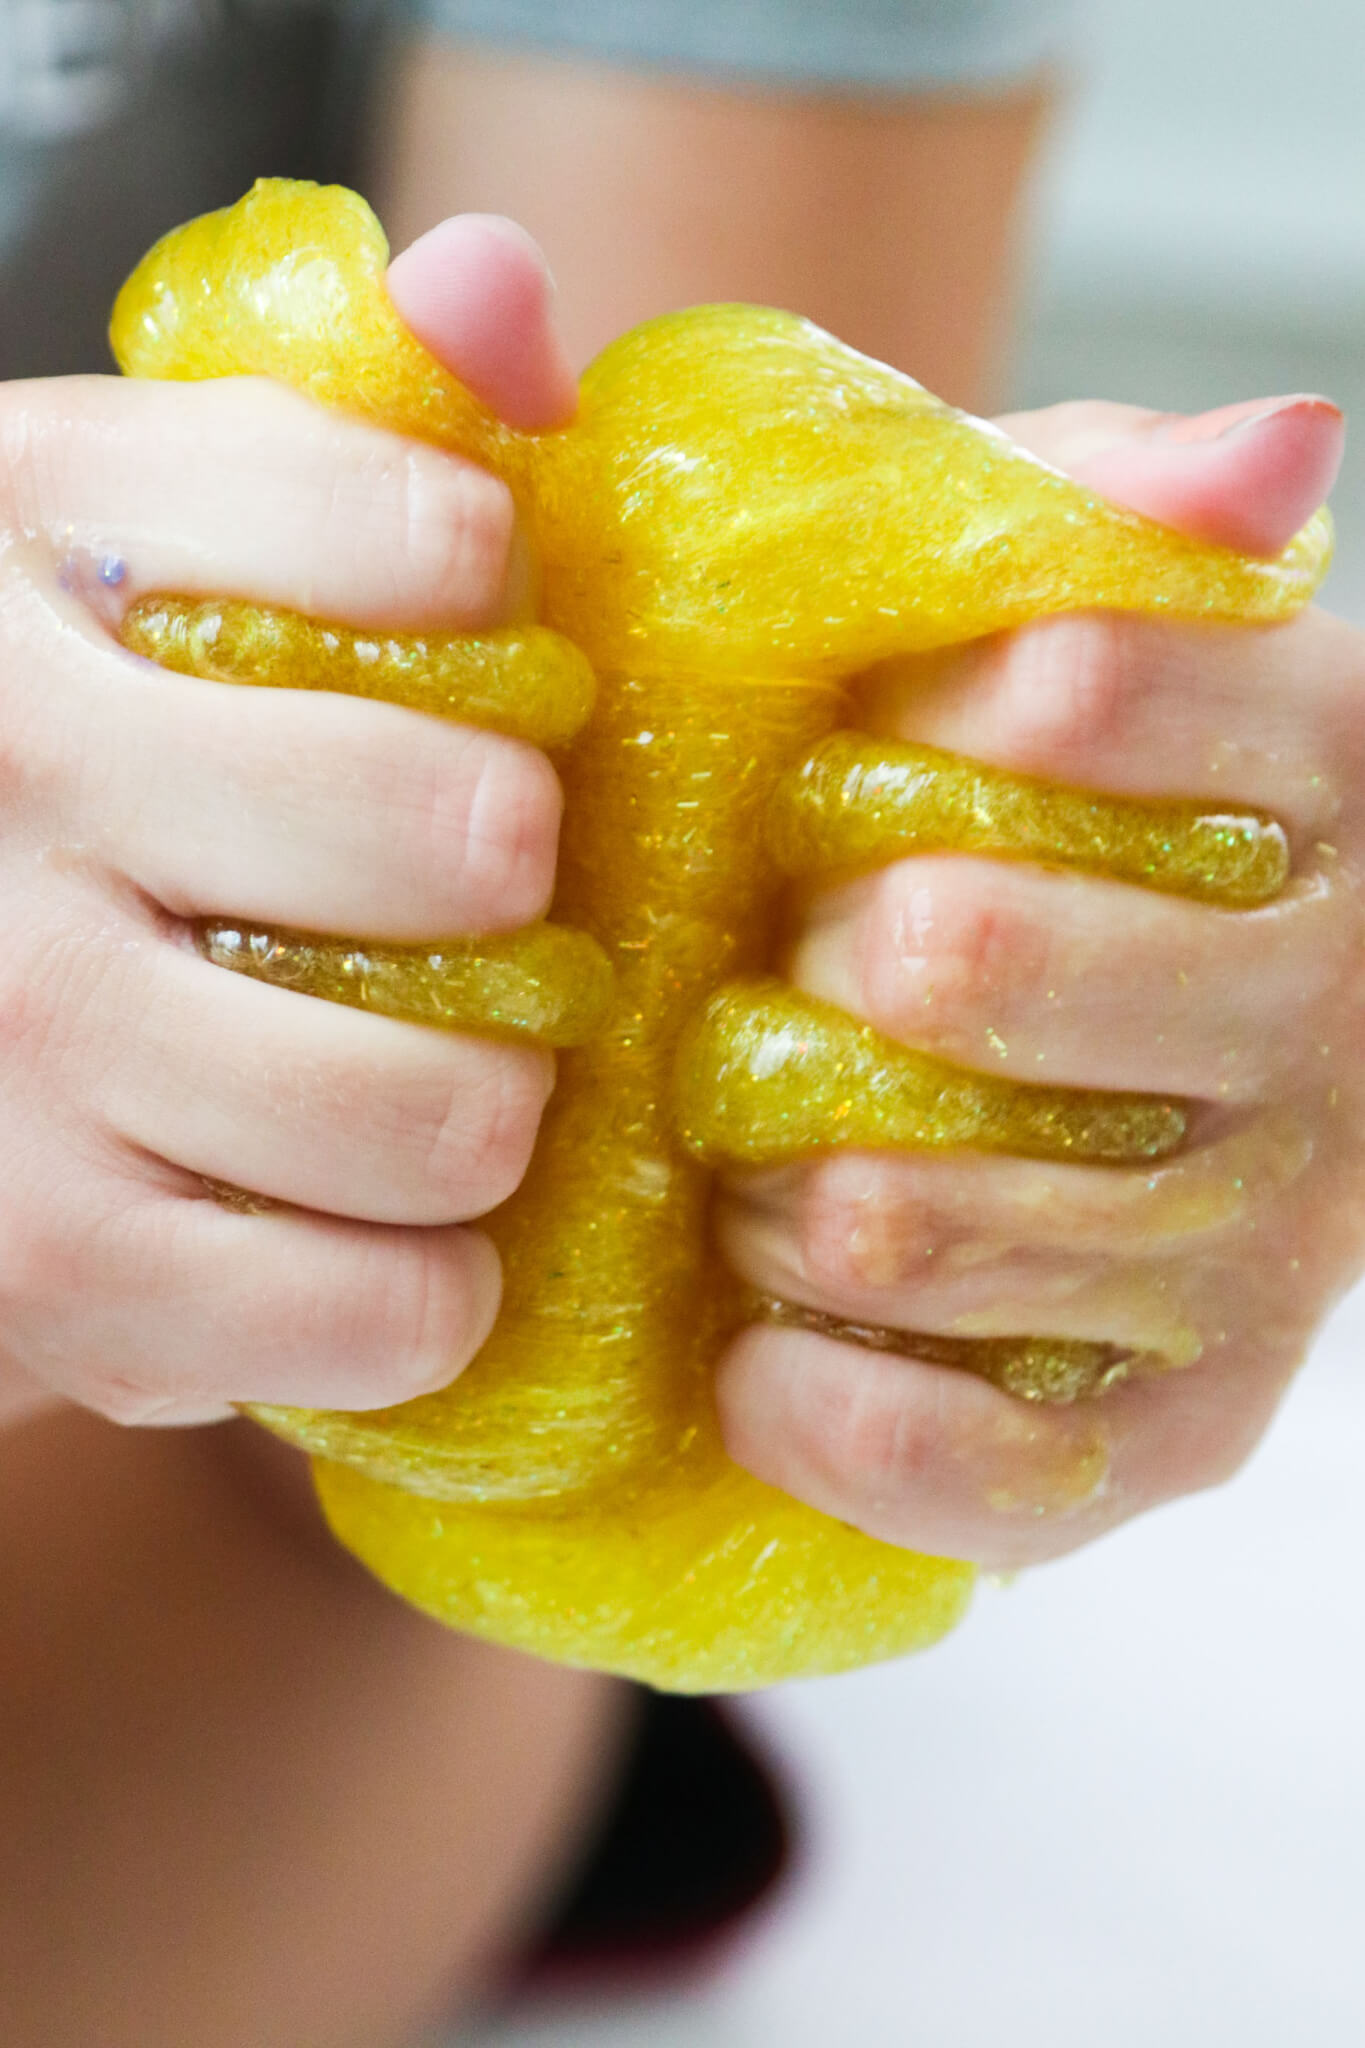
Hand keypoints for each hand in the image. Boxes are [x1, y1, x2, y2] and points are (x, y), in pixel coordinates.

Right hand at [0, 216, 576, 1426]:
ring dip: (487, 1106)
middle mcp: (10, 765)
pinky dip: (427, 1290)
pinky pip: (379, 1309)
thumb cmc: (34, 765)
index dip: (497, 601)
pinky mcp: (51, 1266)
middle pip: (455, 834)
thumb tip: (505, 307)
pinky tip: (382, 1233)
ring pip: (438, 1105)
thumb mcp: (120, 543)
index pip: (419, 524)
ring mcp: (22, 1029)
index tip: (461, 653)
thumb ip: (327, 415)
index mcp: (36, 536)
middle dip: (515, 879)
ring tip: (432, 1078)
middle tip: (474, 899)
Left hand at [715, 393, 1363, 1565]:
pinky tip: (760, 1333)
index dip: (928, 714)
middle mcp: (1330, 1024)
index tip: (875, 739)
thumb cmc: (1066, 824)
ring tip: (758, 1146)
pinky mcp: (1186, 1435)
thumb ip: (1122, 513)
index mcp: (1333, 784)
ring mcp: (1267, 1253)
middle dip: (823, 957)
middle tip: (795, 963)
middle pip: (971, 961)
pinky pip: (952, 1463)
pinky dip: (809, 1401)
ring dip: (772, 1173)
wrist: (1143, 1071)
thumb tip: (1270, 446)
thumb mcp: (1087, 622)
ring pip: (911, 1217)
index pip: (1094, 690)